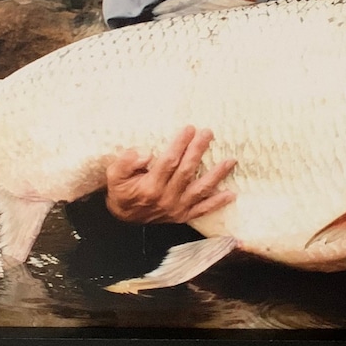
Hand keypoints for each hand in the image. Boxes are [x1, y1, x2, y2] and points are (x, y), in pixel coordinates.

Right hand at [105, 126, 235, 224]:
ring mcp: (176, 208)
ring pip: (200, 190)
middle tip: (208, 133)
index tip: (189, 128)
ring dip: (217, 175)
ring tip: (231, 161)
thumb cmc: (121, 191)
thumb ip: (126, 162)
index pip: (168, 161)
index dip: (180, 144)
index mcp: (150, 187)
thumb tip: (146, 153)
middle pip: (187, 171)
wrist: (123, 217)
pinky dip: (217, 203)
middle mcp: (166, 198)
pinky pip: (203, 210)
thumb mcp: (114, 175)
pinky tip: (231, 194)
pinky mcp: (183, 216)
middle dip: (198, 150)